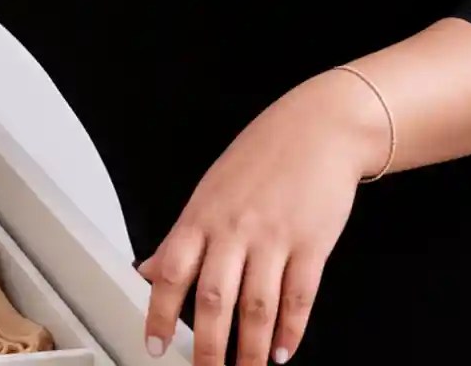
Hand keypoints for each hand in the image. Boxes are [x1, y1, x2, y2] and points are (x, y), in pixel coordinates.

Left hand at [138, 69, 387, 364]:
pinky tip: (283, 350)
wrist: (320, 127)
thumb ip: (182, 237)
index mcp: (203, 216)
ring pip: (257, 307)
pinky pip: (299, 297)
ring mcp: (275, 237)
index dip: (160, 313)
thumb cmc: (264, 156)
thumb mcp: (210, 190)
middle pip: (215, 300)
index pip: (172, 272)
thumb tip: (150, 270)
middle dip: (208, 348)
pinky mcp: (312, 244)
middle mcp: (235, 229)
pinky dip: (291, 330)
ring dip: (250, 350)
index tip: (155, 346)